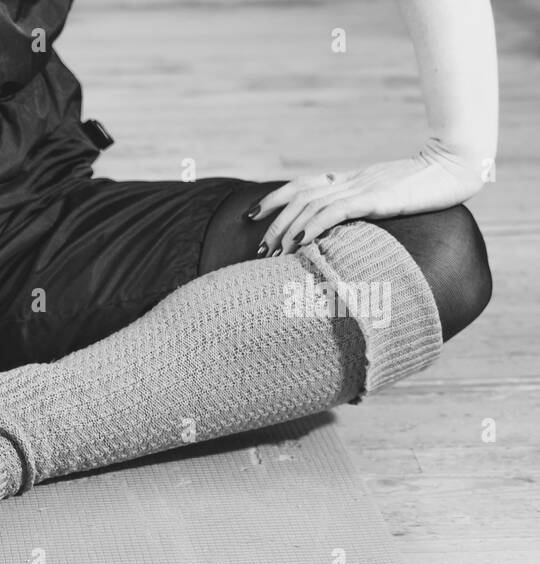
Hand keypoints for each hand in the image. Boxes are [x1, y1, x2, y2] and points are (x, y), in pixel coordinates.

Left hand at [248, 142, 488, 255]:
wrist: (456, 166)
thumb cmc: (425, 187)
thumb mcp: (385, 197)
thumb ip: (362, 207)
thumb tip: (340, 230)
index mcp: (349, 179)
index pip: (300, 186)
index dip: (272, 199)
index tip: (250, 216)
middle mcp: (349, 181)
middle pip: (298, 198)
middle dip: (274, 223)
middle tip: (259, 250)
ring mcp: (361, 188)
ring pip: (311, 206)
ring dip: (288, 230)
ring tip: (273, 253)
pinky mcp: (375, 198)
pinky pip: (336, 211)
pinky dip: (314, 225)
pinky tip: (299, 242)